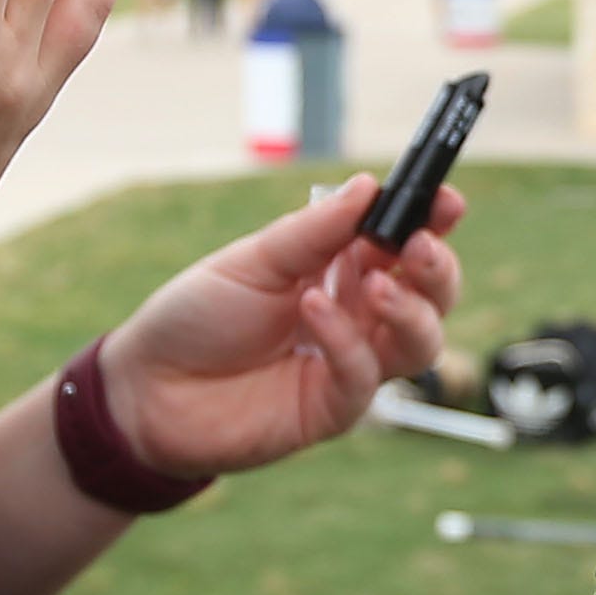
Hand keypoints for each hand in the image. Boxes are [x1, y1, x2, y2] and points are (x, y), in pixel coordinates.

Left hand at [91, 176, 467, 480]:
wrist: (148, 390)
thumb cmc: (198, 319)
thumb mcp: (254, 261)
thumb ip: (314, 231)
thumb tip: (370, 186)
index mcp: (341, 269)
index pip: (406, 242)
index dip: (433, 221)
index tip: (447, 201)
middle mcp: (357, 314)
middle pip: (432, 294)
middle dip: (437, 268)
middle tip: (418, 247)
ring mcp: (350, 363)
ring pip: (421, 341)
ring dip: (409, 309)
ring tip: (373, 285)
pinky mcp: (334, 408)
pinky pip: (364, 375)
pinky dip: (347, 340)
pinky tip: (314, 312)